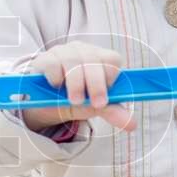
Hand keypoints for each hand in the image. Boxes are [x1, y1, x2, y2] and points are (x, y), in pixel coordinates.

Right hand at [18, 42, 136, 132]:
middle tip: (96, 104)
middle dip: (96, 84)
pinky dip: (56, 78)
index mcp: (101, 59)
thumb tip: (131, 125)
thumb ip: (112, 111)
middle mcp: (84, 51)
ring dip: (76, 83)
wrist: (48, 101)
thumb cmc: (77, 97)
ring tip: (75, 101)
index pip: (112, 59)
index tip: (107, 96)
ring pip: (73, 61)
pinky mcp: (45, 58)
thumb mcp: (95, 105)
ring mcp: (63, 52)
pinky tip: (56, 86)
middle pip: (93, 59)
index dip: (111, 76)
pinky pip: (52, 64)